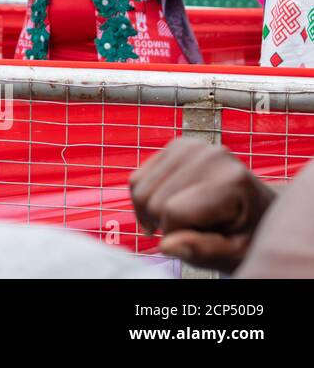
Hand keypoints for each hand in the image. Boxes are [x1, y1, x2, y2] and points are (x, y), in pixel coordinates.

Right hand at [129, 137, 275, 272]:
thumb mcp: (237, 253)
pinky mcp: (177, 145)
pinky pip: (138, 177)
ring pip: (139, 187)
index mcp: (231, 181)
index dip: (177, 236)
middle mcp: (210, 155)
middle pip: (153, 199)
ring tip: (177, 221)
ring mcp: (192, 146)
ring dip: (149, 212)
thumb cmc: (250, 235)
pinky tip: (165, 207)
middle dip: (163, 224)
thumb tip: (166, 245)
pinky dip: (144, 198)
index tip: (197, 242)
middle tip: (189, 232)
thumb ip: (204, 251)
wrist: (260, 208)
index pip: (172, 211)